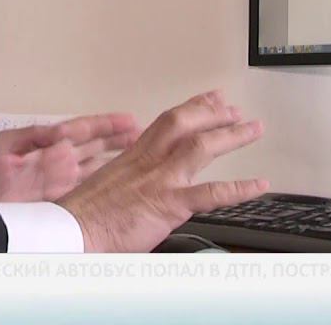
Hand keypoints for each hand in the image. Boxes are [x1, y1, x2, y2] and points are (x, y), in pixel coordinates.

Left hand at [0, 112, 140, 201]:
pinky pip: (88, 190)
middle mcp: (59, 159)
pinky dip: (106, 186)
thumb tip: (60, 130)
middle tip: (147, 134)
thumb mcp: (5, 146)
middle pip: (98, 146)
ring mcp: (61, 179)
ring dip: (119, 160)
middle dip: (122, 139)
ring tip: (142, 155)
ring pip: (98, 167)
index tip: (131, 120)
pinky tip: (121, 186)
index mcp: (49, 142)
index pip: (85, 130)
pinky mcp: (59, 200)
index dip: (108, 124)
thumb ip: (33, 136)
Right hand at [56, 90, 266, 252]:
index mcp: (133, 156)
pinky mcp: (168, 204)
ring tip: (253, 129)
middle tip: (235, 109)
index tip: (211, 97)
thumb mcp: (108, 185)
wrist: (73, 232)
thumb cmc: (84, 216)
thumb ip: (130, 178)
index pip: (167, 121)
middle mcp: (148, 161)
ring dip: (231, 136)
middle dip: (213, 112)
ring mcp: (160, 180)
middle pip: (185, 123)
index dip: (193, 106)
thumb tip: (140, 182)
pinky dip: (239, 188)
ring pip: (201, 147)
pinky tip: (258, 185)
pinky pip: (211, 193)